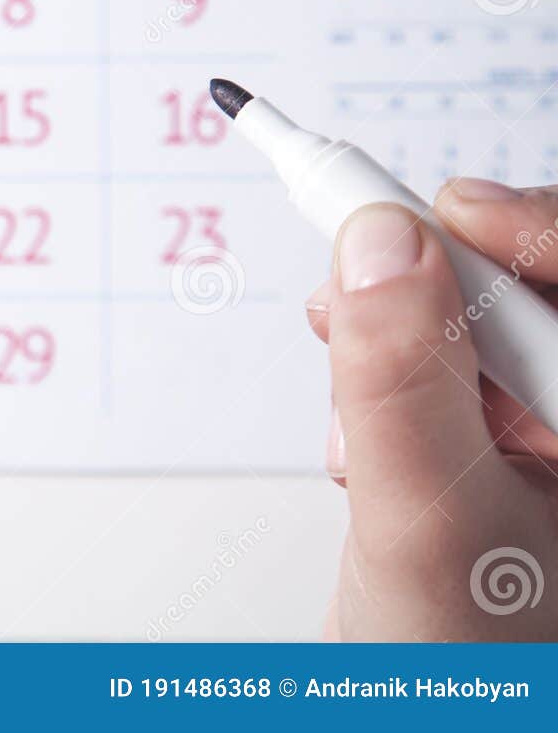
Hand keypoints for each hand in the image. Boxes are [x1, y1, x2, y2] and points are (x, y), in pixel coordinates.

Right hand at [304, 179, 557, 640]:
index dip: (531, 232)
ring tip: (357, 413)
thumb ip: (399, 381)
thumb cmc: (471, 671)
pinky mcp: (494, 441)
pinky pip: (439, 363)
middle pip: (526, 289)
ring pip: (473, 321)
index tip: (442, 212)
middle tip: (356, 298)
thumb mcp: (427, 524)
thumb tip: (379, 244)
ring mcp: (545, 433)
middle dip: (436, 289)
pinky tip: (365, 443)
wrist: (425, 718)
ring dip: (394, 346)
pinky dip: (382, 382)